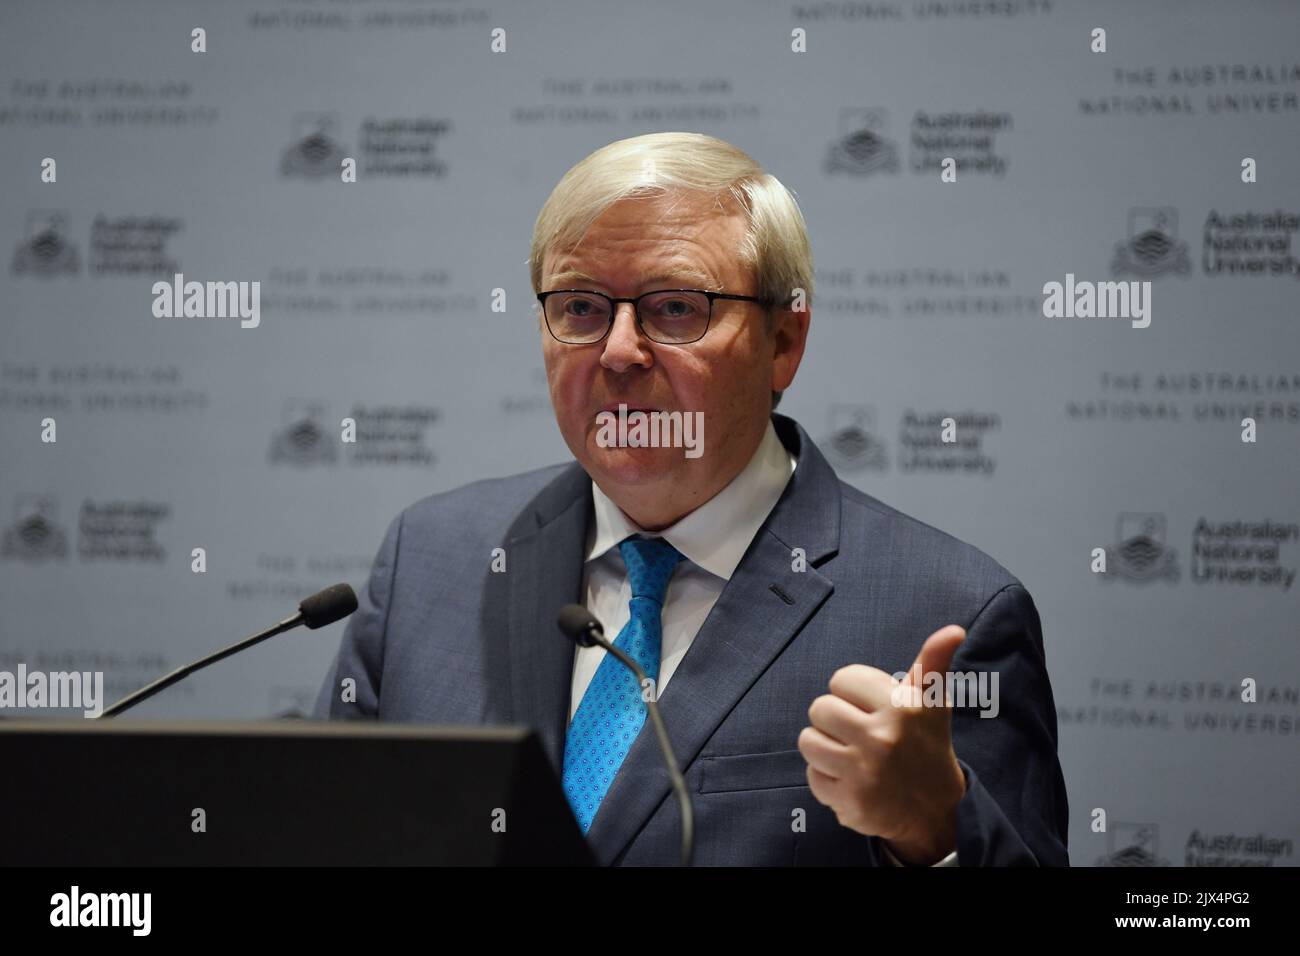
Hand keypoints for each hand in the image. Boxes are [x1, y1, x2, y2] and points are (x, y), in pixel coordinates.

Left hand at [798, 624, 968, 864]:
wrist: (937, 810)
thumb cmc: (927, 744)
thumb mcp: (932, 702)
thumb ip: (933, 662)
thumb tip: (954, 630)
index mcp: (900, 707)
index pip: (841, 679)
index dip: (851, 692)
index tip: (869, 707)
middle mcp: (882, 738)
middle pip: (819, 708)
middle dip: (835, 719)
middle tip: (857, 732)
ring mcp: (865, 772)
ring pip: (808, 741)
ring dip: (824, 748)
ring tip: (850, 754)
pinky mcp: (851, 802)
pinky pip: (812, 776)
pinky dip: (826, 778)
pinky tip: (850, 780)